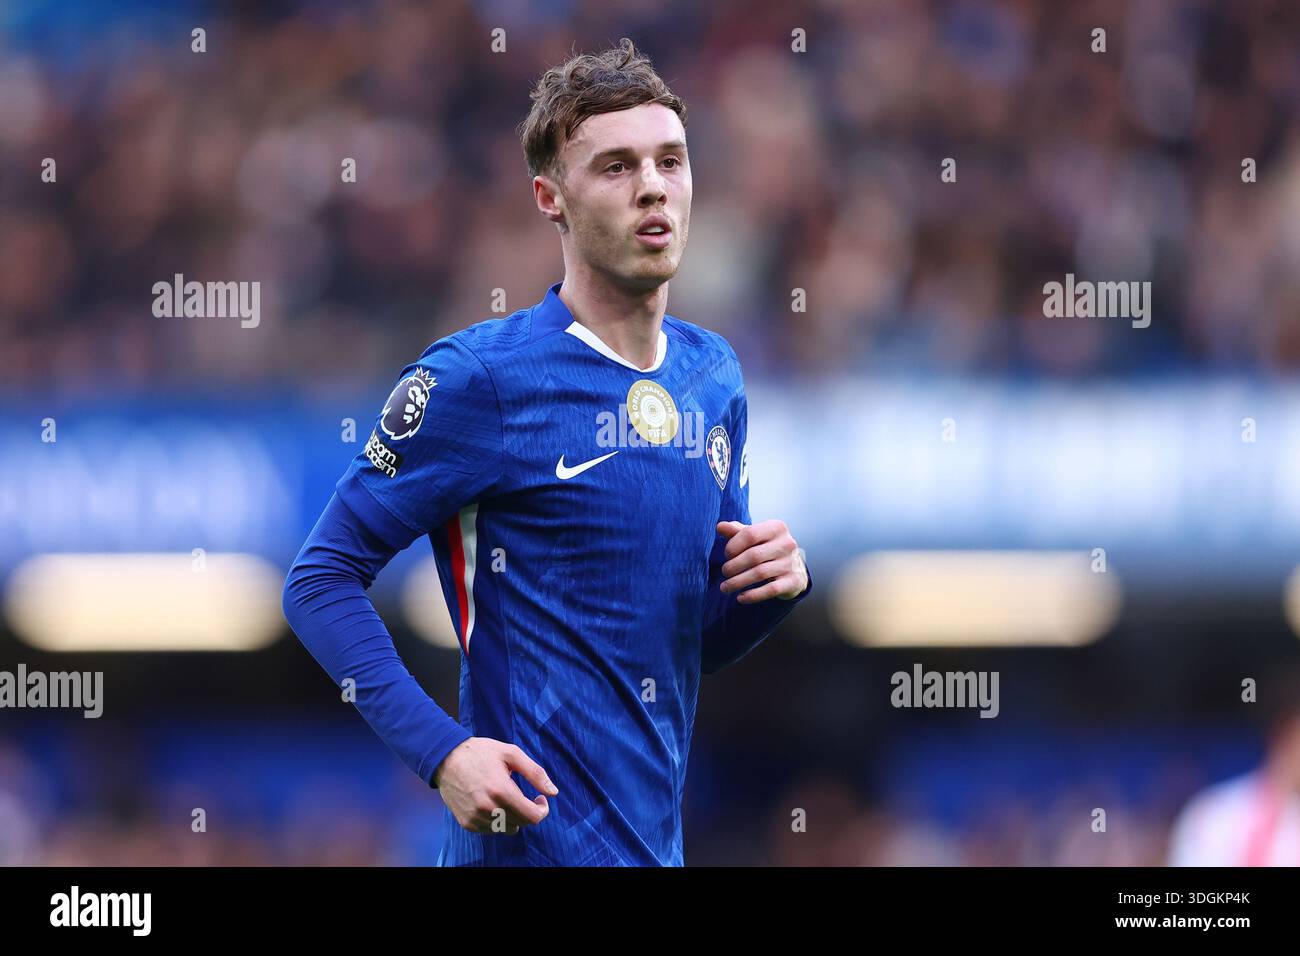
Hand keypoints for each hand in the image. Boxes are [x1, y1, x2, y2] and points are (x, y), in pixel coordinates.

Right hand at [433, 737, 558, 834]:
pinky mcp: (467, 823)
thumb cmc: (481, 753)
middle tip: (522, 794)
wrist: (446, 758)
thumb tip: (553, 792)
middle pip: (521, 823)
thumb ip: (535, 773)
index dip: (542, 810)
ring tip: (504, 796)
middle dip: (527, 811)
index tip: (539, 799)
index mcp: (502, 790)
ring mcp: (476, 817)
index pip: (532, 817)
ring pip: (507, 828)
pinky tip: (491, 802)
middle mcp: (488, 808)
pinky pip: (492, 830)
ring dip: (512, 816)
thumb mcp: (511, 753)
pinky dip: (497, 819)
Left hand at [717, 519, 807, 602]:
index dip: (733, 546)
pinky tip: (740, 598)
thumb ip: (736, 531)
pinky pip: (770, 590)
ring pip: (760, 573)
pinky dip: (753, 595)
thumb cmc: (768, 548)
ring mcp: (791, 563)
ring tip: (725, 587)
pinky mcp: (793, 581)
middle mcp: (787, 544)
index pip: (750, 534)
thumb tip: (720, 526)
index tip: (726, 555)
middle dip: (733, 566)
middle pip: (753, 556)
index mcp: (776, 528)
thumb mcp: (754, 537)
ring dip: (738, 582)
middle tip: (724, 572)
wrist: (795, 567)